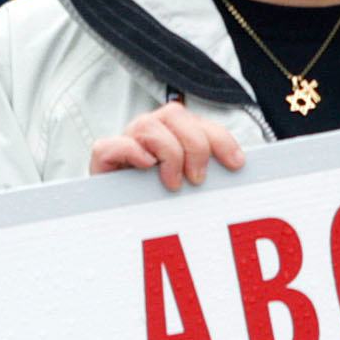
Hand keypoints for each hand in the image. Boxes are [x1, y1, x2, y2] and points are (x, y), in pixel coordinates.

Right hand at [89, 101, 243, 191]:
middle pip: (175, 115)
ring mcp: (124, 142)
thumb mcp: (191, 186)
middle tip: (197, 179)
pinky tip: (146, 167)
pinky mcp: (102, 159)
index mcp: (172, 134)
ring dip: (168, 153)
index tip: (236, 164)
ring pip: (148, 125)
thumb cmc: (160, 205)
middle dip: (195, 146)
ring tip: (173, 183)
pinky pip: (111, 145)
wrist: (118, 224)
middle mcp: (148, 132)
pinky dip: (132, 152)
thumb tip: (237, 165)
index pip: (198, 122)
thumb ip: (207, 171)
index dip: (220, 138)